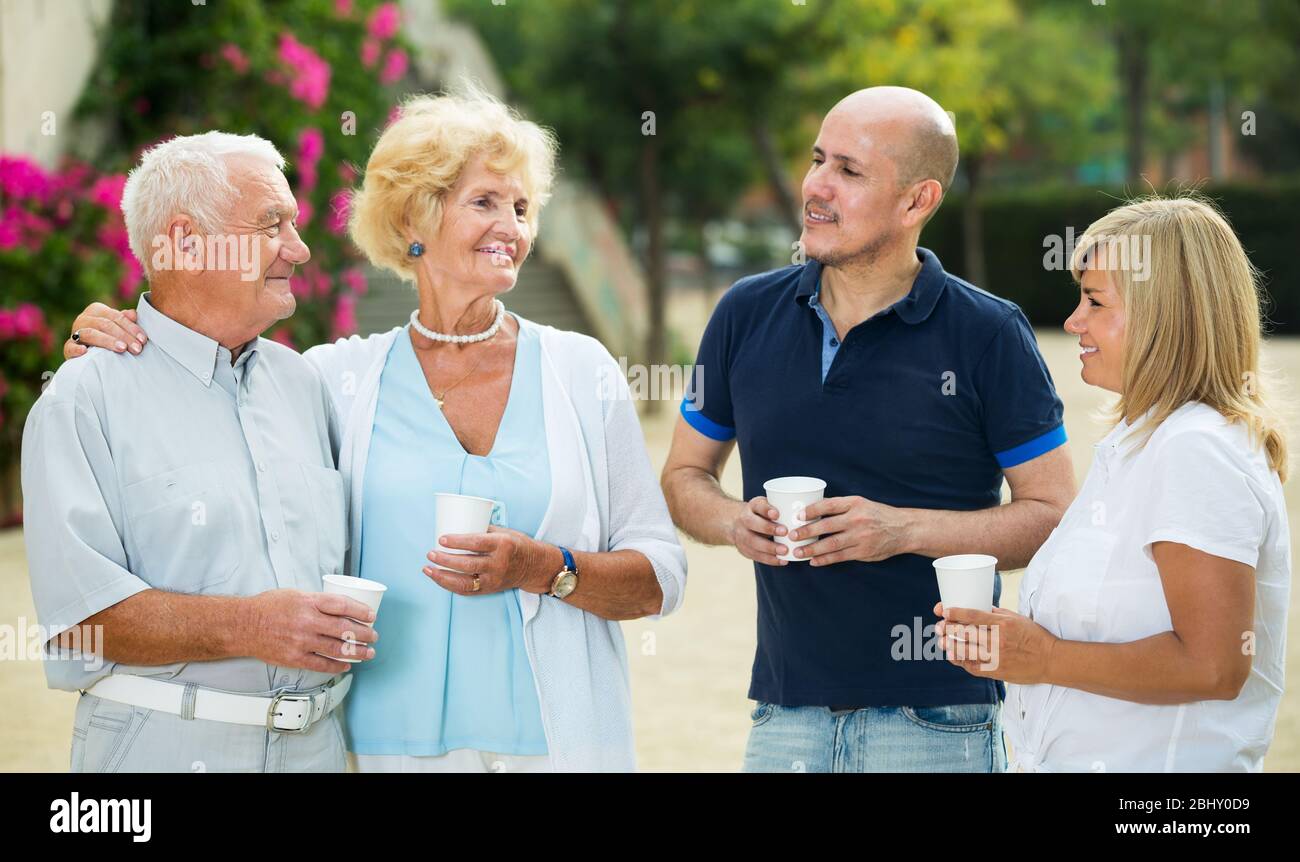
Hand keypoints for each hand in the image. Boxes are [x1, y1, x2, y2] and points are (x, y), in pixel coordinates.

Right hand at [63, 303, 147, 359]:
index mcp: (97, 310)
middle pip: (105, 325)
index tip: (143, 340)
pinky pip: (69, 346)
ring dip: (107, 341)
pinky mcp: (68, 347)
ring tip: (122, 349)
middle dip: (124, 337)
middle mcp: (84, 319)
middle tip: (137, 349)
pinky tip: (84, 351)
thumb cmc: (110, 335)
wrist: (90, 352)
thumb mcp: (119, 327)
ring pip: (90, 333)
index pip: (116, 317)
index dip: (131, 328)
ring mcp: (75, 332)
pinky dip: (76, 348)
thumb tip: (133, 314)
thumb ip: (125, 320)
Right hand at [243, 589, 378, 672]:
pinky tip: (346, 665)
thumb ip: (317, 601)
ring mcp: (302, 641)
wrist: (243, 625)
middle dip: (365, 634)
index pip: (343, 605)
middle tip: (374, 636)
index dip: (361, 611)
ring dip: (357, 652)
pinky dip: (337, 666)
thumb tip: (340, 607)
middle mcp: (307, 621)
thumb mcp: (295, 594)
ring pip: (338, 649)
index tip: (371, 615)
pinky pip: (322, 664)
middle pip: (345, 629)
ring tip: (368, 652)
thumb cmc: (268, 608)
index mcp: (308, 602)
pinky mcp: (295, 658)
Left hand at [424, 526, 560, 594]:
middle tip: (431, 553)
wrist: (534, 566)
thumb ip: (482, 530)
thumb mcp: (504, 532)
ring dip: (443, 577)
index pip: (476, 543)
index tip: (441, 538)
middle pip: (467, 564)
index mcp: (503, 545)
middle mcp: (498, 564)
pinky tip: (439, 579)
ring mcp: (494, 579)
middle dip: (445, 560)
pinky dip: (450, 586)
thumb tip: (457, 524)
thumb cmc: (516, 545)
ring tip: (428, 569)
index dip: (457, 541)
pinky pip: (467, 591)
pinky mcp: (490, 590)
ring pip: (464, 582)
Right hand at [729, 496, 788, 566]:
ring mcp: (741, 535)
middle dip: (768, 528)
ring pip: (753, 542)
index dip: (766, 510)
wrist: (738, 524)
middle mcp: (744, 519)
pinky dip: (770, 559)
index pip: (758, 506)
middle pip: (752, 523)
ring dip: (770, 547)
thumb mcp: (767, 506)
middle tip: (784, 532)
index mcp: (752, 506)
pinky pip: (756, 555)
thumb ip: (780, 508)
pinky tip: (782, 560)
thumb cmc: (761, 514)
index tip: (777, 514)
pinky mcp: (744, 549)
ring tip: (785, 550)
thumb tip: (803, 512)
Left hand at [788, 495, 910, 564]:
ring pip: (831, 544)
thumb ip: (840, 506)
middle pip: (826, 526)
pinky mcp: (863, 551)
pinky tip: (814, 561)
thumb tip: (813, 508)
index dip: (812, 510)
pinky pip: (840, 556)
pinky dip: (825, 559)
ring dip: (812, 549)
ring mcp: (860, 537)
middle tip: (792, 536)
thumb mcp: (861, 503)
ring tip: (798, 552)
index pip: (829, 505)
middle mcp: (857, 519)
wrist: (903, 529)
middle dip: (806, 532)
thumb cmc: (877, 514)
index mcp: (855, 504)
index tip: (798, 516)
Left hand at [933, 602, 1057, 684]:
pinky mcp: (996, 671)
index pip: (973, 616)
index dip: (955, 613)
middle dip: (948, 629)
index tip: (944, 611)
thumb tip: (976, 606)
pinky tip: (953, 655)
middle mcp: (998, 640)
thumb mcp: (1016, 618)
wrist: (1050, 660)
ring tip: (942, 641)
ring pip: (965, 650)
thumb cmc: (1034, 636)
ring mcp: (996, 657)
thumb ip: (995, 613)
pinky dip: (960, 661)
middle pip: (965, 633)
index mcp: (1003, 624)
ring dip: (950, 645)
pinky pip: (972, 666)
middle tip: (939, 626)